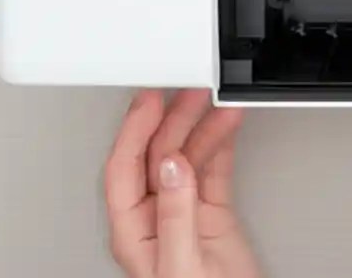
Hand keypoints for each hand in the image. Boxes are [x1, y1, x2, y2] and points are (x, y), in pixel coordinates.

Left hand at [104, 89, 260, 277]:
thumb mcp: (180, 264)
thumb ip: (174, 213)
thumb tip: (169, 166)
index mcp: (131, 231)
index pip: (123, 169)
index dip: (133, 130)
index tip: (148, 100)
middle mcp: (154, 217)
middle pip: (155, 155)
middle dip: (171, 119)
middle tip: (188, 90)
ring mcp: (184, 213)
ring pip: (187, 156)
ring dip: (201, 127)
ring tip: (217, 102)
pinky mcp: (211, 213)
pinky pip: (214, 169)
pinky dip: (222, 144)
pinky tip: (228, 126)